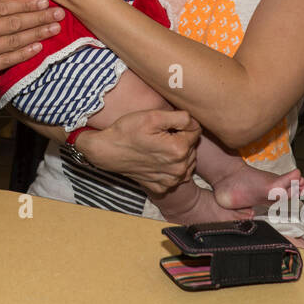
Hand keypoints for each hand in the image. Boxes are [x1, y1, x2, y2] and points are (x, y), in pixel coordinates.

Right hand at [0, 0, 63, 93]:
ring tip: (55, 28)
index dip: (26, 2)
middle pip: (13, 22)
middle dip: (38, 17)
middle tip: (60, 11)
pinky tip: (37, 48)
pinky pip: (3, 62)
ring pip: (12, 41)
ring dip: (36, 34)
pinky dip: (22, 54)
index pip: (2, 6)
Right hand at [81, 109, 200, 194]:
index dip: (182, 124)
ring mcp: (170, 180)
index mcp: (179, 149)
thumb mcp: (153, 116)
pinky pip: (177, 175)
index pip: (196, 130)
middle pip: (192, 147)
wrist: (107, 150)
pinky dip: (171, 168)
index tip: (167, 124)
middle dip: (181, 139)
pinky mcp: (162, 187)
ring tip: (159, 147)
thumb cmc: (128, 131)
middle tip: (160, 134)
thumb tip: (195, 122)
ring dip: (179, 154)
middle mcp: (178, 169)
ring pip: (187, 162)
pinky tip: (157, 160)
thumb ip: (181, 117)